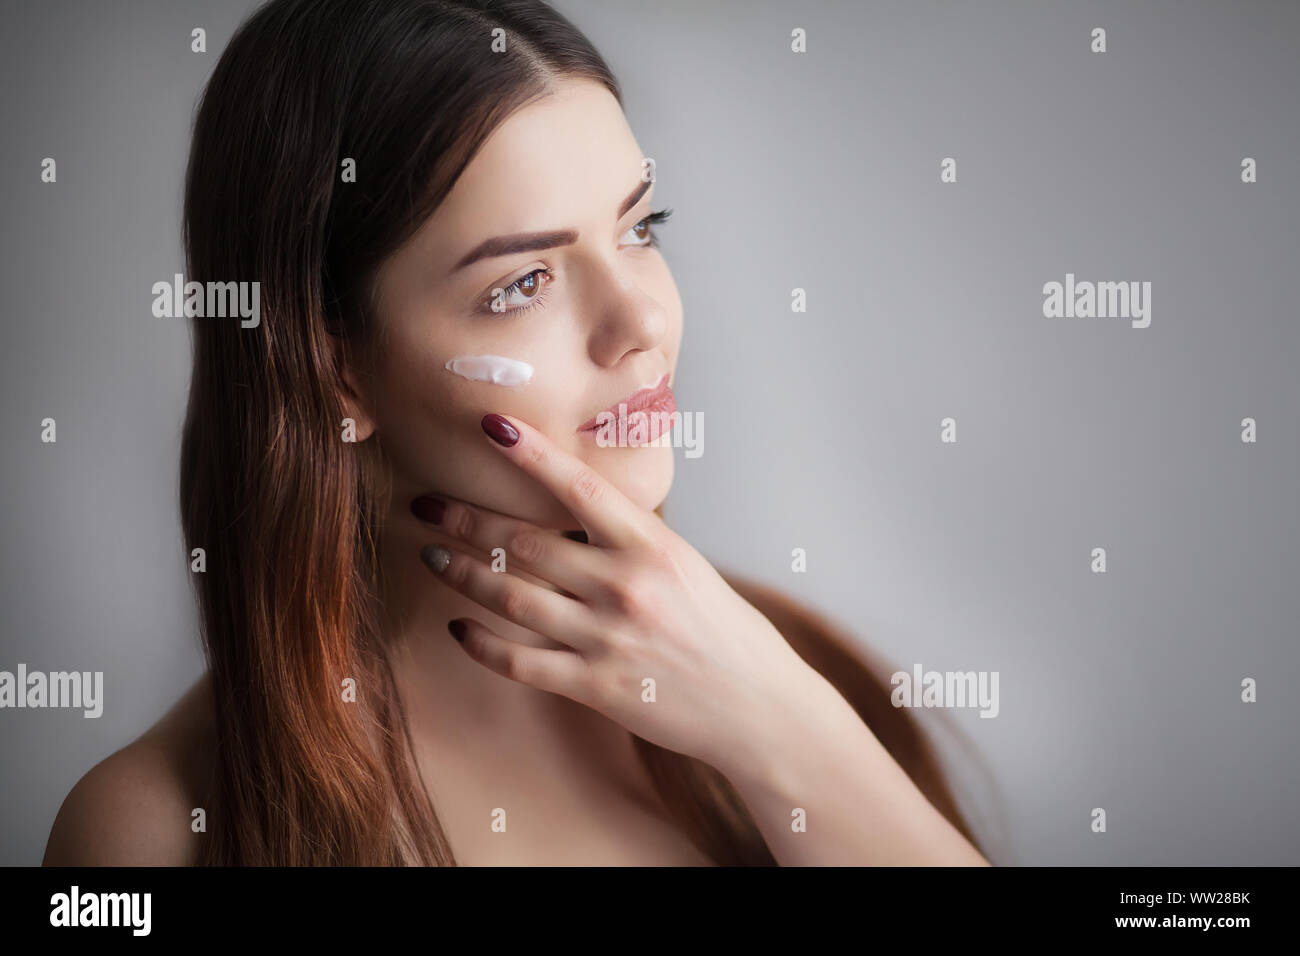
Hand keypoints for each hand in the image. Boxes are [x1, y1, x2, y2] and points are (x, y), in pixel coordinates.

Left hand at [412, 412, 827, 774]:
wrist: (757, 706)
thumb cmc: (723, 629)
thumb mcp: (685, 566)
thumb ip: (629, 541)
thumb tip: (569, 511)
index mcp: (653, 547)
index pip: (579, 488)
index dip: (530, 454)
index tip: (490, 424)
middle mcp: (626, 587)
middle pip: (525, 543)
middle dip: (465, 519)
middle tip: (426, 503)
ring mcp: (607, 640)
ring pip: (511, 598)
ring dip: (462, 573)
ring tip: (431, 555)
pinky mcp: (595, 688)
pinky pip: (519, 662)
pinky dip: (481, 643)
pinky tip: (458, 627)